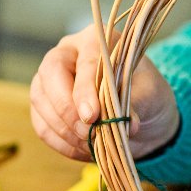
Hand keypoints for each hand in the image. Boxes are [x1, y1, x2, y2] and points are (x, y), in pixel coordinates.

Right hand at [30, 24, 180, 161]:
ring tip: (91, 144)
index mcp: (95, 40)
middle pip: (50, 73)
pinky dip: (61, 143)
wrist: (142, 115)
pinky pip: (42, 125)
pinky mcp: (44, 106)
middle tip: (88, 132)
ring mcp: (50, 79)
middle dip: (66, 108)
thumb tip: (126, 125)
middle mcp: (67, 53)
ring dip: (64, 129)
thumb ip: (136, 104)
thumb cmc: (146, 95)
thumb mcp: (150, 94)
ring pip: (41, 101)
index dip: (85, 90)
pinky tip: (84, 150)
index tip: (92, 116)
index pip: (85, 61)